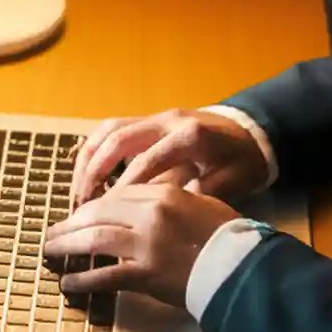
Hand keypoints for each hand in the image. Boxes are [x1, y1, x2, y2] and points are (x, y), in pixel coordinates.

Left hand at [44, 183, 241, 307]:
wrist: (244, 267)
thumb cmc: (228, 237)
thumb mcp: (201, 204)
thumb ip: (173, 197)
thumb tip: (151, 199)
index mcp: (164, 194)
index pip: (116, 195)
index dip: (93, 205)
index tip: (81, 213)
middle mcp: (151, 215)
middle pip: (98, 213)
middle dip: (71, 223)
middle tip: (55, 231)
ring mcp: (147, 245)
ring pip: (95, 240)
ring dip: (68, 245)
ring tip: (51, 250)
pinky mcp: (146, 274)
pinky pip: (105, 276)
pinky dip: (84, 280)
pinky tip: (69, 283)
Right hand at [70, 109, 269, 206]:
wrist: (253, 131)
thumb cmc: (243, 161)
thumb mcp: (233, 182)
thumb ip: (202, 194)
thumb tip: (168, 213)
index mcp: (188, 136)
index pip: (146, 161)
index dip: (123, 187)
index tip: (106, 213)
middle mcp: (166, 121)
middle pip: (117, 138)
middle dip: (95, 171)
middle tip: (81, 202)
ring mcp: (155, 118)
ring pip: (109, 130)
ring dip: (89, 159)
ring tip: (78, 190)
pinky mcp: (149, 121)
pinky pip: (113, 130)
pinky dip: (95, 150)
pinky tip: (86, 174)